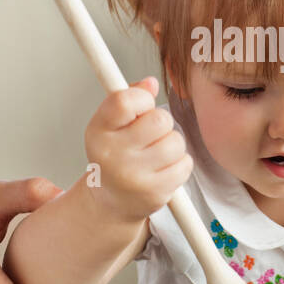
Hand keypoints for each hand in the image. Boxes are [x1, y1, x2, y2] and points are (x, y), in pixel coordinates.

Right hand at [84, 74, 193, 222]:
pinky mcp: (154, 193)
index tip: (141, 107)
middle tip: (151, 134)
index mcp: (98, 131)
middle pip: (160, 120)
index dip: (142, 99)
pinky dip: (180, 163)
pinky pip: (185, 164)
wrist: (111, 201)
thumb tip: (151, 82)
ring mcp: (133, 177)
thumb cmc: (115, 154)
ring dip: (173, 144)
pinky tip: (163, 168)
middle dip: (162, 123)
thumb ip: (130, 97)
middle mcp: (111, 155)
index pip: (125, 101)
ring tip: (157, 153)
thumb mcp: (112, 123)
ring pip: (176, 142)